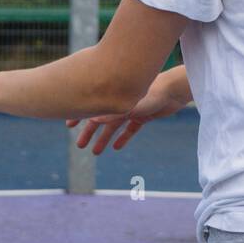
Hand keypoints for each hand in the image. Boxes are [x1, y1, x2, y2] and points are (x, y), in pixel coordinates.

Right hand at [66, 75, 183, 154]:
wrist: (175, 90)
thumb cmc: (153, 92)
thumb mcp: (131, 104)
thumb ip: (113, 112)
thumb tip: (93, 119)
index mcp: (115, 96)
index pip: (92, 107)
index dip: (80, 116)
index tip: (68, 125)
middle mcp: (121, 102)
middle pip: (101, 119)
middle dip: (89, 132)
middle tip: (80, 146)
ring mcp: (132, 109)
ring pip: (114, 127)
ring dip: (104, 139)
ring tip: (95, 152)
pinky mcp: (144, 116)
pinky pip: (130, 129)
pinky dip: (123, 138)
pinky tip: (116, 148)